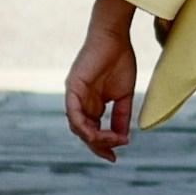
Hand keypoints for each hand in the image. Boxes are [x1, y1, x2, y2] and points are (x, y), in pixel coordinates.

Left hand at [64, 0, 143, 160]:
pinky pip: (72, 113)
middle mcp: (80, 103)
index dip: (103, 146)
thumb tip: (123, 138)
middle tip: (113, 155)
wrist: (114, 37)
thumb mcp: (124, 95)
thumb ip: (121, 116)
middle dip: (99, 147)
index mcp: (91, 105)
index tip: (115, 157)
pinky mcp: (72, 88)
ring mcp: (74, 96)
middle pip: (84, 133)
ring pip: (77, 127)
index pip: (92, 131)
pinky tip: (96, 133)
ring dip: (95, 138)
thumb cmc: (119, 61)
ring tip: (113, 141)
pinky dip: (83, 126)